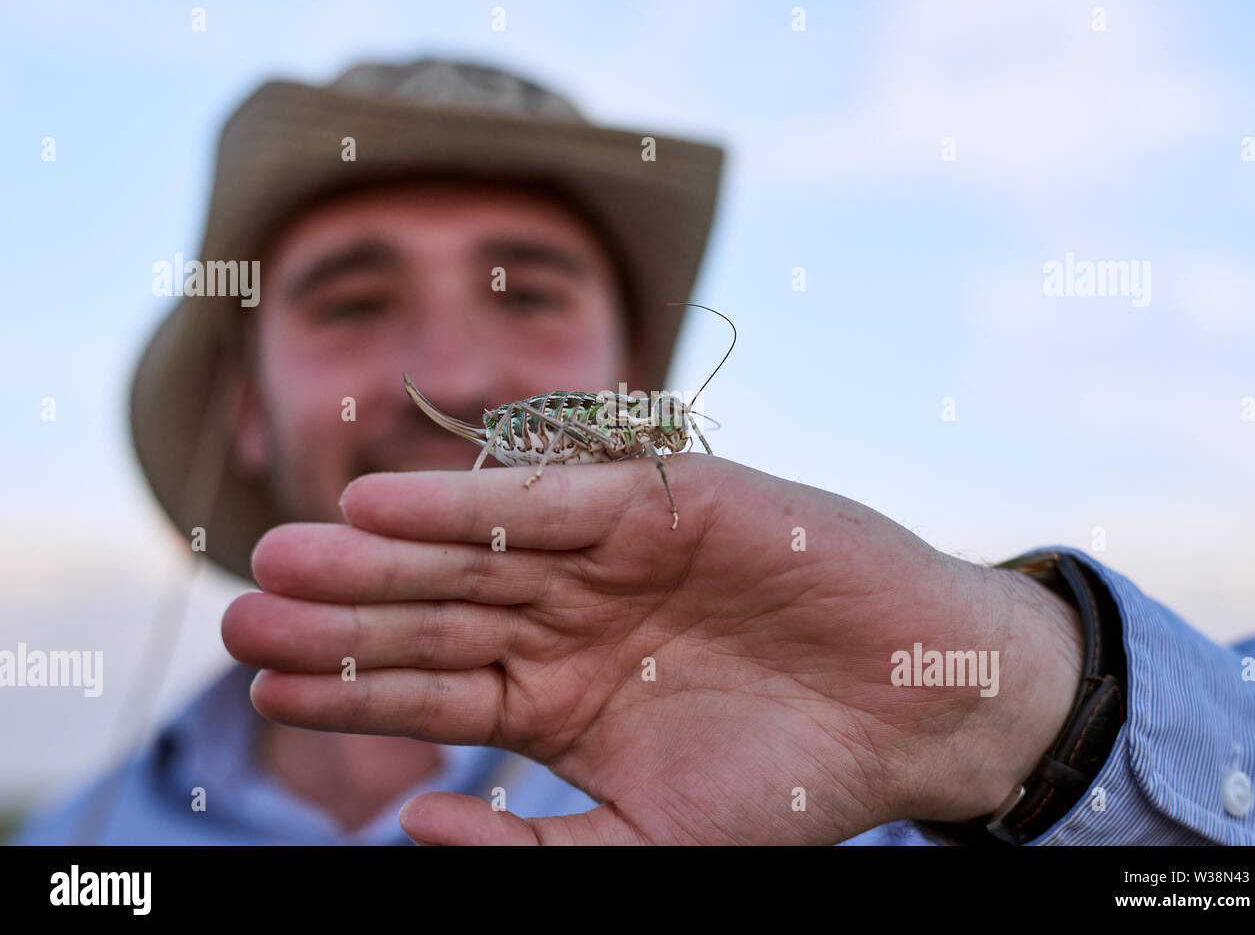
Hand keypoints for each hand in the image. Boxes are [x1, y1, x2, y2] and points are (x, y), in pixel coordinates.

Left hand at [223, 455, 1082, 843]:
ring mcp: (612, 559)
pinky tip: (380, 507)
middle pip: (434, 614)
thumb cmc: (796, 784)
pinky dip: (468, 503)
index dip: (349, 690)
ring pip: (472, 553)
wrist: (917, 706)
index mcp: (561, 698)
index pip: (431, 691)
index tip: (265, 688)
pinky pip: (551, 502)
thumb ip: (534, 844)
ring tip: (282, 557)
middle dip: (342, 616)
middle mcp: (572, 620)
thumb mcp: (653, 840)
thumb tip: (413, 824)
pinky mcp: (663, 504)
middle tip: (245, 610)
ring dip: (378, 555)